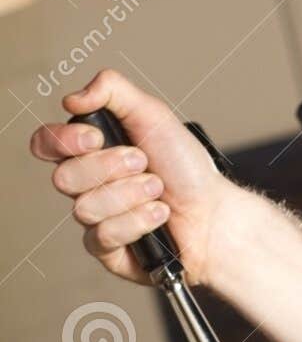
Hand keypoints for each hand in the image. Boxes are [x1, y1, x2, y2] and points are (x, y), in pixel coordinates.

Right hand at [30, 68, 235, 285]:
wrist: (215, 213)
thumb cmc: (186, 168)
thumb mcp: (154, 115)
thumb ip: (113, 91)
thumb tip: (72, 98)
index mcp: (90, 151)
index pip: (46, 144)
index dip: (62, 140)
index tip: (96, 137)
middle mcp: (87, 185)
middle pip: (63, 178)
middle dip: (111, 167)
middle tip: (145, 163)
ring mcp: (95, 219)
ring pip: (85, 208)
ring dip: (131, 194)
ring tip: (158, 190)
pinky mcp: (108, 250)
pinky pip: (102, 236)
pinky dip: (138, 221)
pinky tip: (160, 215)